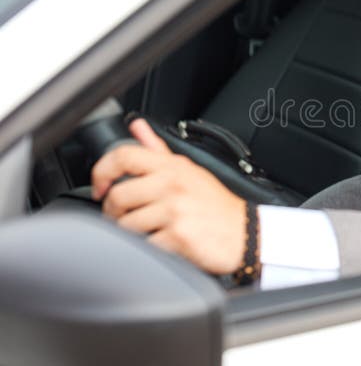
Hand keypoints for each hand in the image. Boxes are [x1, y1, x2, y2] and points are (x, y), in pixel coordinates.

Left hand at [91, 119, 246, 274]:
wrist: (246, 233)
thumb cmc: (216, 205)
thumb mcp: (190, 170)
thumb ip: (158, 149)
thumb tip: (138, 126)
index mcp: (172, 167)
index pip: (123, 157)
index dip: (101, 172)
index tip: (101, 187)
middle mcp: (172, 185)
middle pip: (117, 197)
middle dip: (114, 212)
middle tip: (125, 217)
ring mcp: (175, 210)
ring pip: (126, 224)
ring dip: (132, 233)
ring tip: (149, 231)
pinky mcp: (177, 237)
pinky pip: (144, 245)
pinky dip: (149, 248)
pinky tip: (162, 244)